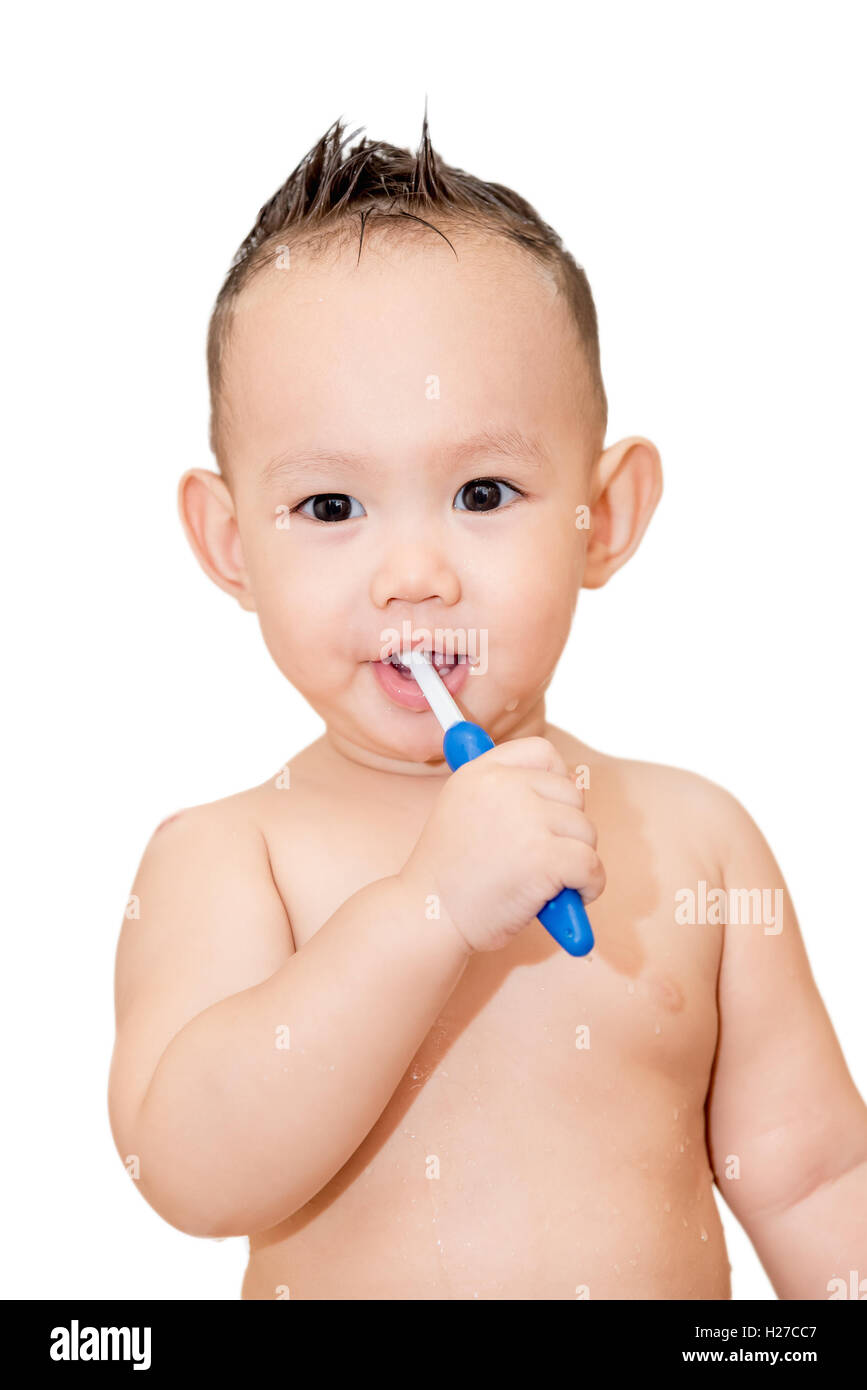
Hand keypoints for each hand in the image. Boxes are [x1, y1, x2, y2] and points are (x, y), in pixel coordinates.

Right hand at [398, 736, 604, 952]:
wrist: (428, 917)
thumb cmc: (448, 876)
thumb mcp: (462, 810)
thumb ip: (501, 793)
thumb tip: (565, 782)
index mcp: (480, 771)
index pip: (542, 752)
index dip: (557, 779)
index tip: (553, 808)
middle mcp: (503, 785)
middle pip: (572, 794)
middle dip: (568, 829)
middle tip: (544, 858)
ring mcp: (526, 818)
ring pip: (586, 831)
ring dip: (578, 860)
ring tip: (548, 883)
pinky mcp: (545, 856)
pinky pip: (592, 865)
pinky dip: (589, 886)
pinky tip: (565, 902)